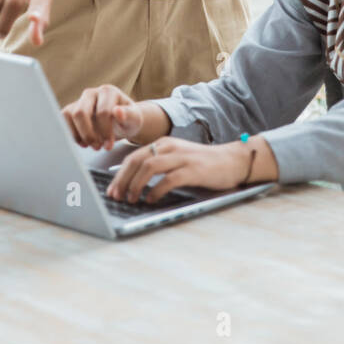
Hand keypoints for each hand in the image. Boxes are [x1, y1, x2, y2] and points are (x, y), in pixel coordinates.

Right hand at [62, 85, 145, 149]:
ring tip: (92, 145)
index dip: (105, 132)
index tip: (109, 146)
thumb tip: (118, 111)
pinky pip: (63, 121)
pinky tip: (83, 143)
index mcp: (108, 91)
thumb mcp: (134, 119)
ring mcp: (80, 101)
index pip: (102, 112)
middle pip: (81, 112)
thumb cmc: (128, 120)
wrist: (121, 122)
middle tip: (98, 147)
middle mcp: (92, 93)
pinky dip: (71, 135)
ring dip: (79, 135)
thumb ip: (129, 115)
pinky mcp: (71, 110)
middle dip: (88, 134)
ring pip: (70, 116)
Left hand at [105, 137, 249, 203]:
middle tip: (116, 196)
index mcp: (164, 143)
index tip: (111, 190)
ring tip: (131, 199)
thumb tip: (133, 182)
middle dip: (122, 180)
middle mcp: (170, 147)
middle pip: (137, 160)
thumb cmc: (202, 164)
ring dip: (136, 185)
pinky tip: (151, 200)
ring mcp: (182, 157)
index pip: (134, 157)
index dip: (119, 174)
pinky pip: (168, 179)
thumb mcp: (176, 158)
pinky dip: (156, 191)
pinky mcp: (193, 170)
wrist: (232, 160)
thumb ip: (158, 164)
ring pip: (149, 167)